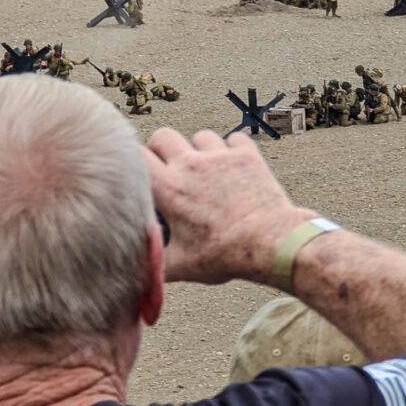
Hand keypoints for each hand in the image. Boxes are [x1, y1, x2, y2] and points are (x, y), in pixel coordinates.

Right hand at [143, 128, 312, 285]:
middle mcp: (191, 165)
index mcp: (169, 188)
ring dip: (199, 149)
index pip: (137, 156)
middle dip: (162, 149)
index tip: (141, 175)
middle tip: (169, 168)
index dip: (135, 164)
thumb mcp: (180, 265)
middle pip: (163, 136)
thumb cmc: (225, 254)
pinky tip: (233, 166)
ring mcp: (220, 156)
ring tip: (205, 170)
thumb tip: (137, 269)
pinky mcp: (246, 155)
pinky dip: (232, 148)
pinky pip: (234, 138)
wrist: (270, 242)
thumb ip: (153, 263)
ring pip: (199, 136)